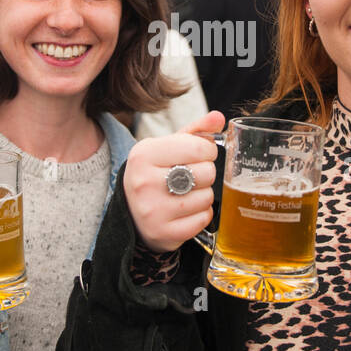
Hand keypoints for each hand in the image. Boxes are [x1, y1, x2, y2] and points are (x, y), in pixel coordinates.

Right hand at [124, 110, 224, 252]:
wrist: (132, 212)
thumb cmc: (155, 173)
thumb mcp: (168, 147)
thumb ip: (195, 131)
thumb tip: (219, 118)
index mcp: (144, 154)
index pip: (199, 147)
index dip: (207, 150)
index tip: (199, 155)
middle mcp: (145, 182)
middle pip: (207, 172)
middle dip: (205, 173)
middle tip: (191, 176)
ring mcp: (153, 210)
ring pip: (207, 197)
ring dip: (204, 194)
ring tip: (187, 193)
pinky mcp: (163, 232)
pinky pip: (204, 219)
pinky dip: (201, 214)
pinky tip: (186, 210)